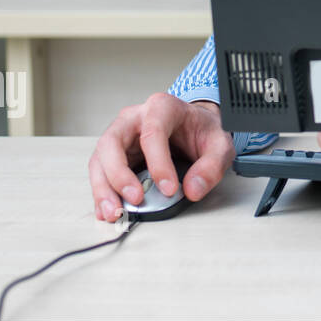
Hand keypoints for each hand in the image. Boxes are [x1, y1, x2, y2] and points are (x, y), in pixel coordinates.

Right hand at [88, 94, 233, 221]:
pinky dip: (102, 192)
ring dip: (104, 188)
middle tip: (135, 200)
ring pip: (100, 159)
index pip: (152, 133)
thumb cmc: (203, 130)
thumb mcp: (220, 144)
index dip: (158, 163)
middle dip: (119, 175)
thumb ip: (211, 166)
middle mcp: (135, 118)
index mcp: (162, 108)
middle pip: (112, 142)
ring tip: (115, 212)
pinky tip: (107, 209)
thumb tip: (193, 189)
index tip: (169, 188)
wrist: (196, 126)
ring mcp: (122, 135)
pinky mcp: (116, 154)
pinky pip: (101, 172)